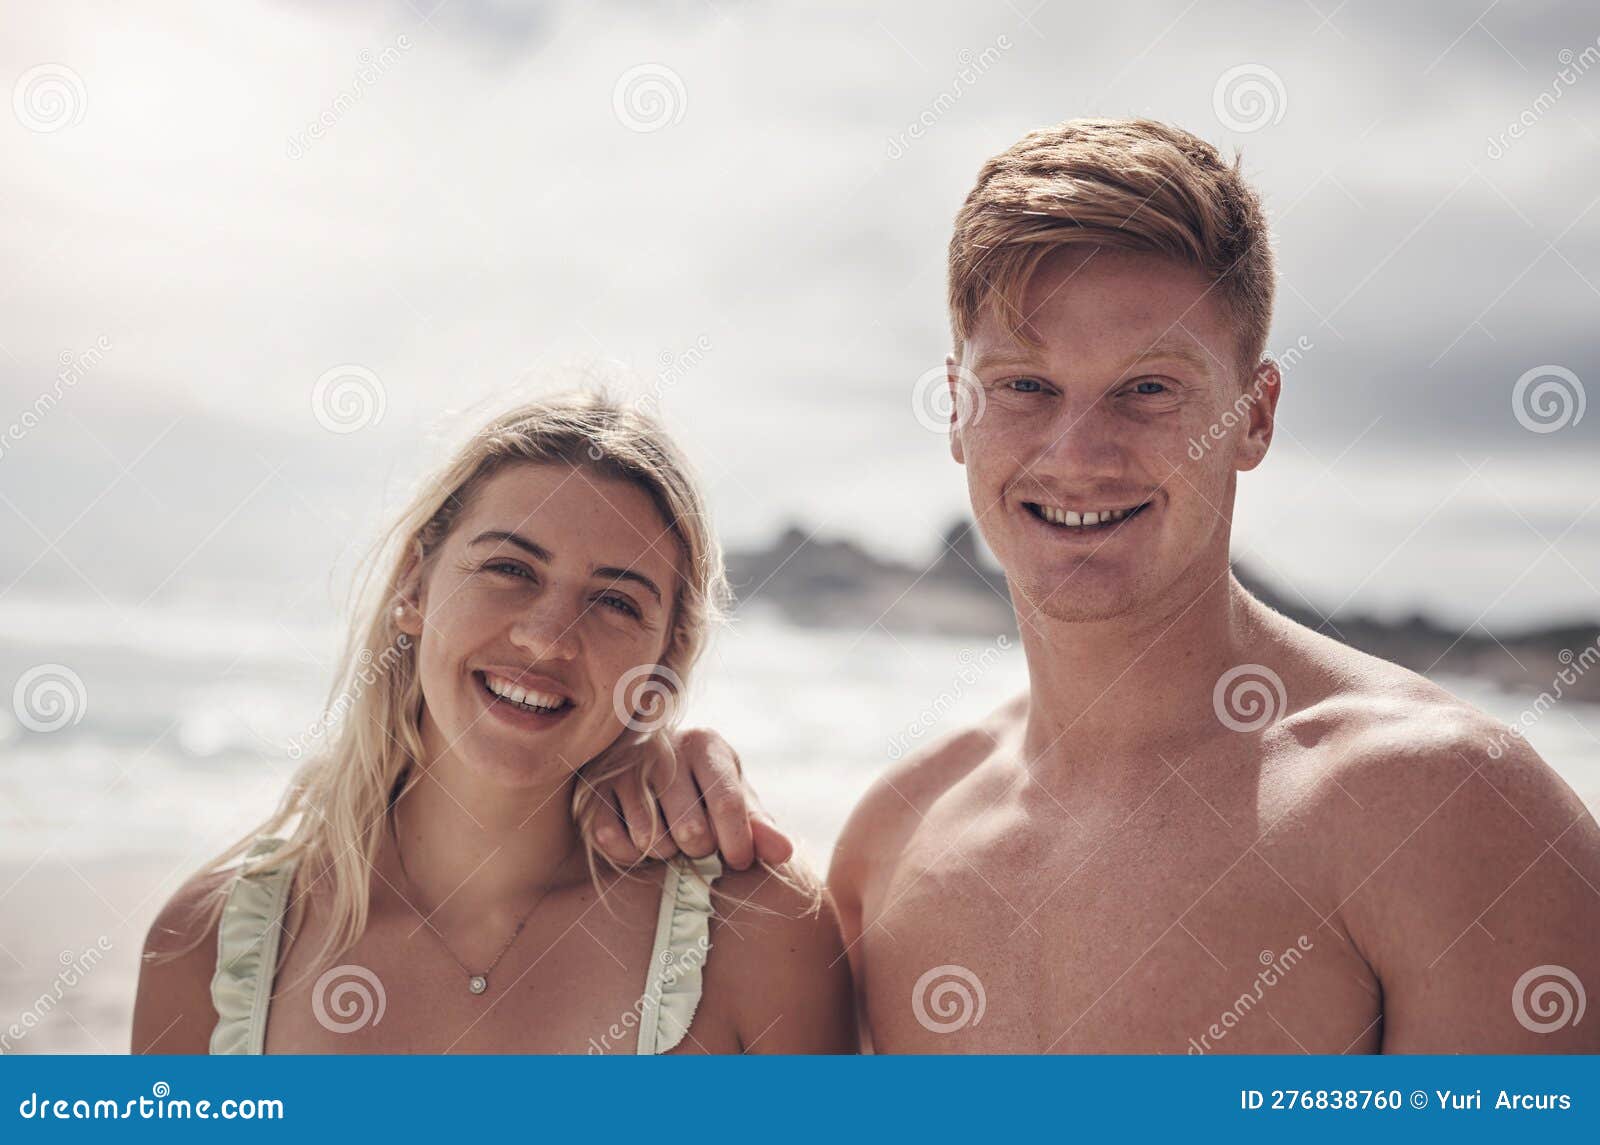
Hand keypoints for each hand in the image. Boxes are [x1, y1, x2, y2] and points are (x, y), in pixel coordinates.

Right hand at [592, 727, 792, 869]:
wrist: (645, 762)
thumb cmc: (701, 786)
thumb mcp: (734, 797)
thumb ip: (759, 826)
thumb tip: (785, 853)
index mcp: (705, 744)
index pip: (728, 803)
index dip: (738, 843)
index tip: (739, 861)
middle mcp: (663, 748)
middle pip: (691, 830)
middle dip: (699, 850)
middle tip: (697, 842)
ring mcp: (624, 767)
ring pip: (652, 840)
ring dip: (665, 852)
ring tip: (669, 836)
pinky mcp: (593, 790)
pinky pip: (614, 842)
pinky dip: (630, 854)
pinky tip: (640, 838)